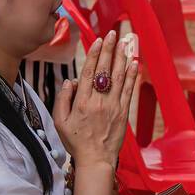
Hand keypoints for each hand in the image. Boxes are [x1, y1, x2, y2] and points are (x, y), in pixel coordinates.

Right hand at [53, 29, 138, 168]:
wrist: (96, 160)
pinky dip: (132, 76)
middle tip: (113, 34)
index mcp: (81, 102)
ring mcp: (113, 106)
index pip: (89, 72)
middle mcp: (98, 102)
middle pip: (105, 70)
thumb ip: (63, 99)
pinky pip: (129, 90)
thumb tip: (70, 81)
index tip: (98, 40)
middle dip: (109, 50)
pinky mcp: (123, 112)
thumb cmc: (76, 142)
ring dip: (122, 58)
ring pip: (118, 77)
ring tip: (125, 43)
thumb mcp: (60, 122)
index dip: (95, 55)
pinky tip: (134, 63)